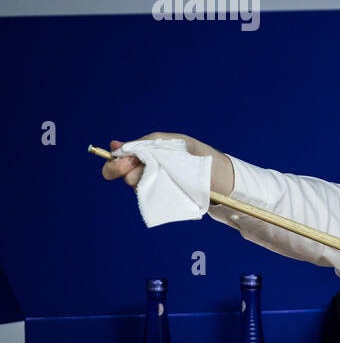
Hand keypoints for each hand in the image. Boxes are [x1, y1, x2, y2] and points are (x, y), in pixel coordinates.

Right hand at [101, 132, 234, 195]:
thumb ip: (147, 143)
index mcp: (145, 156)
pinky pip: (153, 200)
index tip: (129, 162)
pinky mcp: (165, 199)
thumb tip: (115, 144)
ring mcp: (156, 186)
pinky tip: (169, 189)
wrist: (221, 175)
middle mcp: (147, 172)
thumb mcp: (173, 142)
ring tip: (167, 178)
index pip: (118, 161)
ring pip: (138, 188)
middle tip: (147, 171)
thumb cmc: (197, 154)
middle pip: (126, 176)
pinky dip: (158, 195)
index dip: (118, 163)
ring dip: (147, 183)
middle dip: (130, 173)